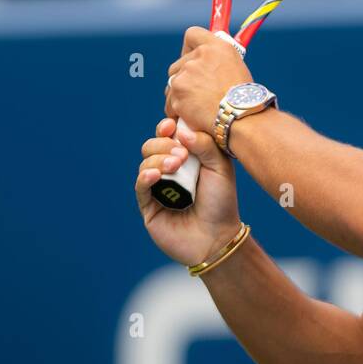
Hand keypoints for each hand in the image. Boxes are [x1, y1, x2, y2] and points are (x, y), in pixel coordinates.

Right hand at [135, 117, 241, 265]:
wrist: (217, 237)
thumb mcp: (221, 168)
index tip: (171, 126)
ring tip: (175, 166)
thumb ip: (205, 144)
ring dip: (158, 160)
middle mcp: (170, 170)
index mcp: (187, 157)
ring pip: (145, 163)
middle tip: (181, 155)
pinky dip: (146, 177)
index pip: (169, 135)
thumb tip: (181, 130)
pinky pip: (140, 186)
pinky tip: (155, 176)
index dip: (166, 128)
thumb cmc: (222, 202)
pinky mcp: (148, 205)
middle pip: (152, 145)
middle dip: (163, 145)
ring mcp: (157, 187)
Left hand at [165, 27, 255, 136]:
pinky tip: (191, 116)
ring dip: (180, 95)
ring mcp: (186, 74)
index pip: (192, 35)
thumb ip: (218, 61)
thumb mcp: (236, 68)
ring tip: (197, 107)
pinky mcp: (178, 92)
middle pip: (178, 64)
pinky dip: (177, 110)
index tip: (192, 58)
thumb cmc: (243, 99)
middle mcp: (199, 56)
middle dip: (184, 78)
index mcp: (216, 47)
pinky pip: (170, 102)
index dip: (189, 47)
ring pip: (173, 84)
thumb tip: (207, 64)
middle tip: (198, 92)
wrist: (240, 117)